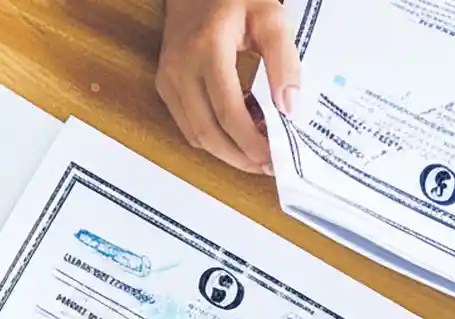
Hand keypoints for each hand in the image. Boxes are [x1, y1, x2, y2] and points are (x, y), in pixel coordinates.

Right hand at [157, 0, 300, 174]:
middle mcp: (181, 69)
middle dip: (240, 157)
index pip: (228, 112)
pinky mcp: (166, 86)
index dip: (252, 142)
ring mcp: (169, 80)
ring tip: (257, 153)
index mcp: (207, 50)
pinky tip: (237, 133)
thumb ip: (284, 61)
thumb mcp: (271, 17)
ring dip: (227, 152)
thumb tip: (288, 107)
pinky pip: (188, 125)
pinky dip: (213, 138)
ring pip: (195, 136)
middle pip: (208, 133)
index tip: (275, 156)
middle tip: (268, 164)